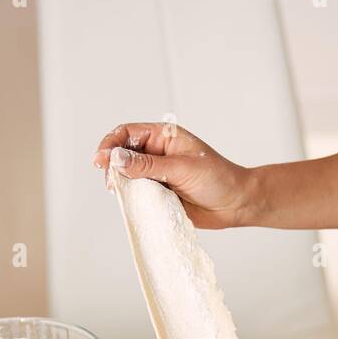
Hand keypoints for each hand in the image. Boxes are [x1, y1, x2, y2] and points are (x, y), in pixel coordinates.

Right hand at [93, 122, 257, 228]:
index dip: (111, 144)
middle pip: (122, 154)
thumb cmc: (218, 179)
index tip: (101, 159)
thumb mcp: (182, 168)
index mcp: (164, 137)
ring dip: (119, 182)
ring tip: (118, 191)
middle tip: (110, 180)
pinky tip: (128, 201)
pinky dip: (129, 197)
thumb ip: (148, 165)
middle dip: (111, 164)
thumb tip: (117, 159)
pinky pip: (137, 193)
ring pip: (127, 175)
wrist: (236, 205)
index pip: (128, 133)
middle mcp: (157, 153)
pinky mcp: (158, 194)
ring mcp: (156, 174)